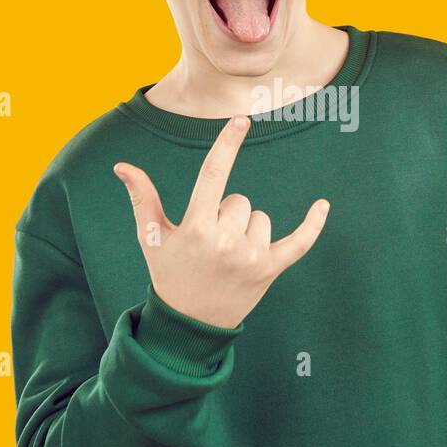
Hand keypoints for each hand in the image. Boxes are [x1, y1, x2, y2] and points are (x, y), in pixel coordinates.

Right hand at [112, 114, 329, 328]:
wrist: (190, 326)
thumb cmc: (169, 275)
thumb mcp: (153, 238)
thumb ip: (143, 199)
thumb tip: (122, 166)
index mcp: (196, 228)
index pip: (215, 174)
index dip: (228, 144)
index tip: (241, 120)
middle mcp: (226, 241)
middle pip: (239, 200)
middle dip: (225, 215)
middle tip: (210, 245)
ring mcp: (252, 257)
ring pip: (261, 218)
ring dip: (247, 230)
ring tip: (228, 257)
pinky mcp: (271, 270)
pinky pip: (299, 241)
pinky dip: (312, 225)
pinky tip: (323, 204)